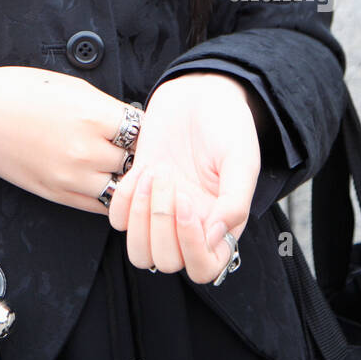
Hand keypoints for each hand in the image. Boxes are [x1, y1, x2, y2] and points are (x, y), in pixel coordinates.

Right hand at [0, 65, 133, 214]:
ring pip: (122, 190)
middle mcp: (85, 152)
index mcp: (92, 116)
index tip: (146, 128)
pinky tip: (106, 180)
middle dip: (141, 155)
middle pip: (137, 163)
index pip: (143, 132)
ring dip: (126, 179)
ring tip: (124, 167)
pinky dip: (108, 195)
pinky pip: (99, 206)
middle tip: (142, 150)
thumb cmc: (20, 91)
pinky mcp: (57, 195)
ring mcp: (71, 178)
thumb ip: (105, 108)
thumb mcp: (71, 86)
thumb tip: (131, 123)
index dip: (147, 130)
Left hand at [107, 74, 260, 283]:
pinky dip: (123, 200)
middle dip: (162, 225)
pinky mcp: (137, 188)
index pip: (204, 268)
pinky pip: (118, 218)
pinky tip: (140, 171)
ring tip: (152, 178)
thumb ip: (235, 201)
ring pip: (139, 250)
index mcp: (219, 223)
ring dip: (140, 218)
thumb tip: (216, 237)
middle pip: (166, 262)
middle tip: (170, 181)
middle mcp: (189, 223)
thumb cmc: (228, 123)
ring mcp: (160, 209)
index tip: (188, 205)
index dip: (192, 248)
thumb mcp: (242, 159)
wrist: (199, 91)